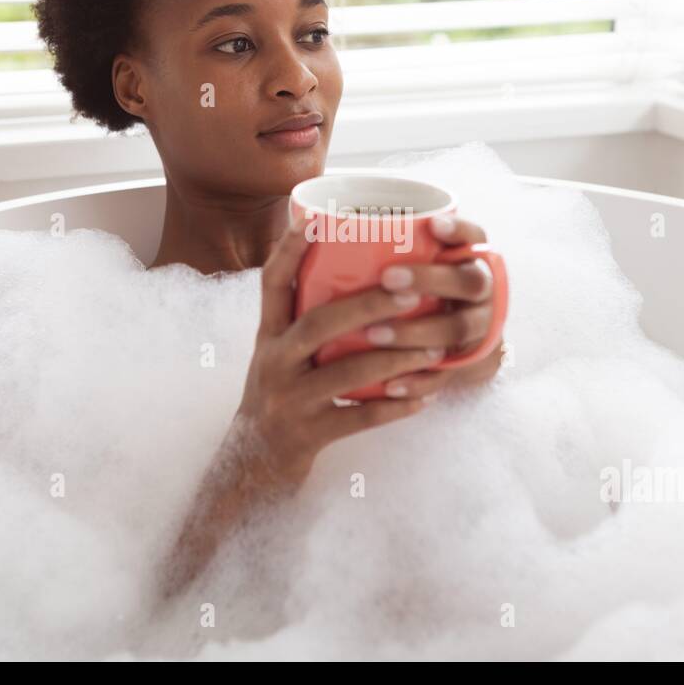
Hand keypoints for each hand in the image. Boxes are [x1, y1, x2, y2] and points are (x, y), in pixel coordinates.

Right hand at [233, 212, 446, 490]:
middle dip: (367, 305)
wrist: (250, 467)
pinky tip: (426, 397)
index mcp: (268, 335)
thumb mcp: (279, 355)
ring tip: (434, 348)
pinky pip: (358, 419)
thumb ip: (305, 319)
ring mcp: (288, 401)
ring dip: (394, 359)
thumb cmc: (280, 399)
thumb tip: (356, 271)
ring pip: (345, 373)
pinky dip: (395, 408)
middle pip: (318, 323)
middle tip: (410, 292)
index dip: (290, 249)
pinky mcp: (307, 436)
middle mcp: (274, 362)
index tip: (314, 217)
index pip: (273, 283)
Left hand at [362, 213, 506, 397]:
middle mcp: (482, 292)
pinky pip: (450, 375)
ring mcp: (481, 330)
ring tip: (373, 335)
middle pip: (470, 282)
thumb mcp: (414, 269)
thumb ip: (384, 250)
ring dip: (415, 331)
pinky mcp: (471, 366)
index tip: (432, 225)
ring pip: (457, 330)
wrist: (457, 347)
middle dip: (429, 279)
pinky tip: (390, 386)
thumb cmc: (415, 295)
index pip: (475, 237)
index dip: (458, 230)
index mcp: (469, 260)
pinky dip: (419, 381)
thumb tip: (311, 221)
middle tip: (387, 278)